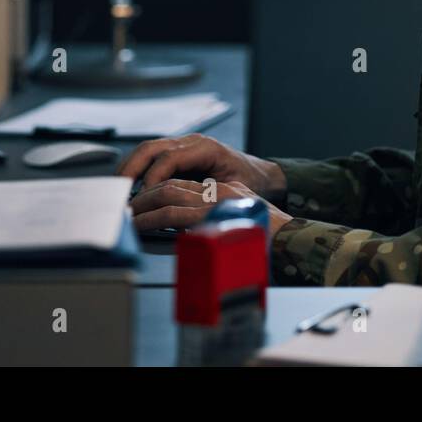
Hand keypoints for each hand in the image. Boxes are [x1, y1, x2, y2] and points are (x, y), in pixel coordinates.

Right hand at [116, 133, 285, 201]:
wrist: (260, 174)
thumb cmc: (249, 183)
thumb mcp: (232, 191)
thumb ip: (208, 197)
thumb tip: (183, 210)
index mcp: (206, 148)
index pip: (171, 157)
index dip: (154, 177)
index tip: (143, 196)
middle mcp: (192, 141)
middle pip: (152, 147)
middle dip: (133, 167)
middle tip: (119, 190)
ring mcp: (183, 144)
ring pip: (148, 148)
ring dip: (130, 166)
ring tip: (118, 187)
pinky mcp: (177, 151)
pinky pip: (152, 155)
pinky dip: (137, 167)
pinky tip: (129, 184)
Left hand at [128, 178, 293, 234]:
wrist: (294, 241)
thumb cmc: (271, 238)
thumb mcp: (243, 219)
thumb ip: (220, 216)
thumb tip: (196, 229)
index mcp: (224, 188)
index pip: (183, 180)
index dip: (157, 187)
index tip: (141, 200)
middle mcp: (218, 188)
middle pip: (171, 180)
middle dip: (143, 192)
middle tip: (126, 206)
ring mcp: (215, 199)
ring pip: (167, 192)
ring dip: (142, 204)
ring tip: (128, 216)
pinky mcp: (211, 215)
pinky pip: (172, 212)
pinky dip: (151, 218)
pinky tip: (140, 225)